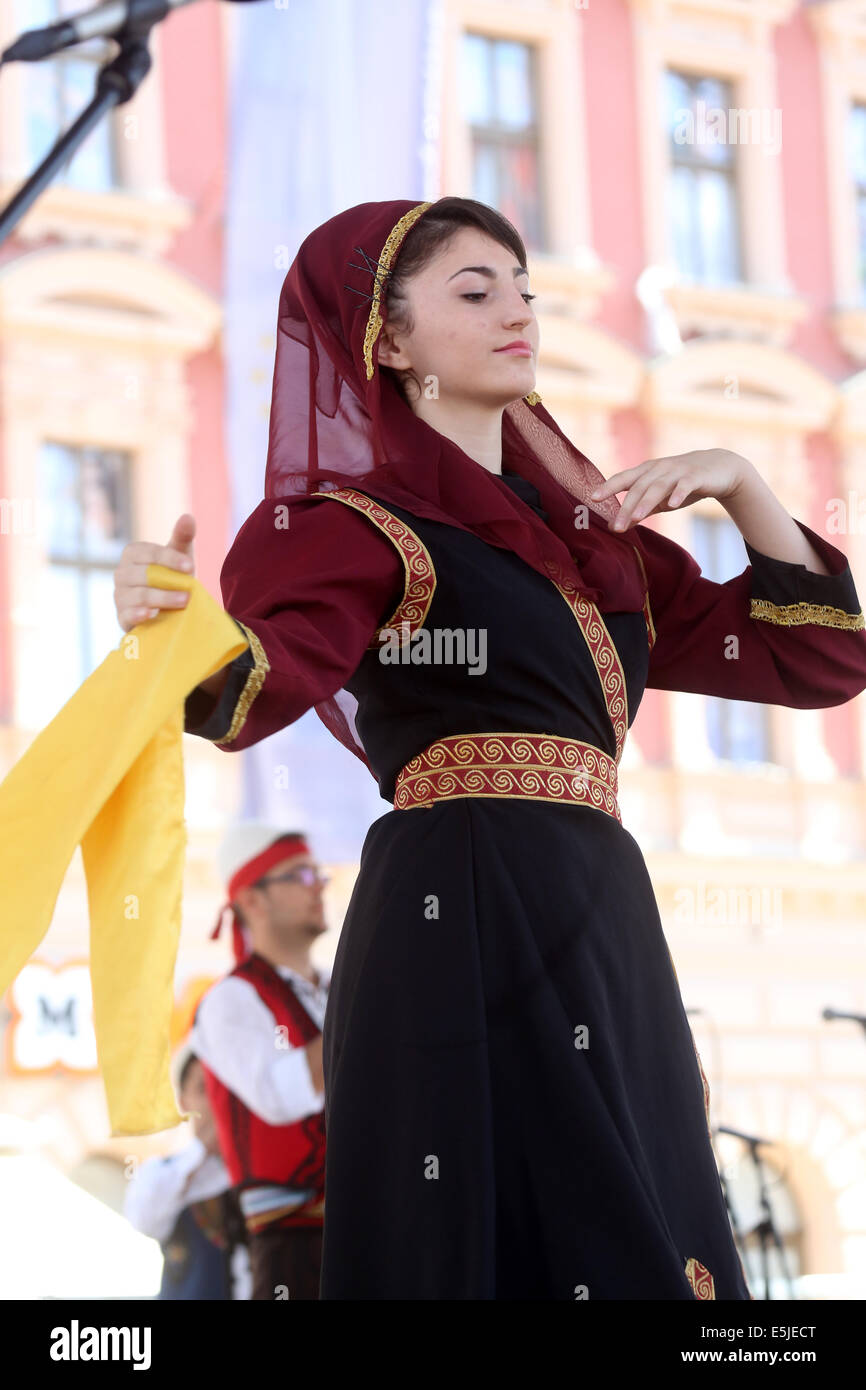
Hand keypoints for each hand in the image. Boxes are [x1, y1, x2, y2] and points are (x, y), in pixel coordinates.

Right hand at [113, 514, 196, 632]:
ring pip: (139, 595)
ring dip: (162, 599)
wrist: (167, 608)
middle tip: (190, 591)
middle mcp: (122, 573)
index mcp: (133, 554)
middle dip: (168, 582)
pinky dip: (138, 614)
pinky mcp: (122, 616)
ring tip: (184, 602)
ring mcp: (120, 595)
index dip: (169, 559)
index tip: (190, 567)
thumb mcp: (179, 556)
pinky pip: (127, 615)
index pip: (149, 553)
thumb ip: (182, 537)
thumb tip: (188, 517)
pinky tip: (151, 615)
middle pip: (143, 575)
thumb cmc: (172, 576)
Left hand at [589, 449, 749, 531]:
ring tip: (636, 518)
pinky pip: (685, 484)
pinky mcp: (696, 475)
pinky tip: (672, 505)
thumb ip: (642, 509)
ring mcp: (677, 470)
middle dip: (626, 507)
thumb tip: (620, 524)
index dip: (608, 487)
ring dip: (646, 502)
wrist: (720, 468)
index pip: (623, 478)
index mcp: (647, 472)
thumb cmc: (684, 484)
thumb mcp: (661, 498)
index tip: (593, 498)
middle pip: (639, 488)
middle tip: (617, 527)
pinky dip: (678, 493)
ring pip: (658, 486)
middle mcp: (659, 468)